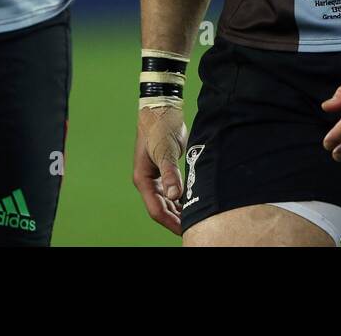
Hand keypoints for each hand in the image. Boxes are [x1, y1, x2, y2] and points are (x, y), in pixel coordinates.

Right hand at [133, 105, 186, 234]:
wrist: (162, 109)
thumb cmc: (159, 127)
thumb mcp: (165, 150)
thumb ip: (170, 173)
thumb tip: (174, 195)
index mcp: (143, 179)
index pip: (156, 209)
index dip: (170, 222)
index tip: (185, 231)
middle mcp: (148, 181)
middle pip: (162, 209)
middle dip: (176, 220)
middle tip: (194, 229)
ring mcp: (156, 177)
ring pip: (168, 202)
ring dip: (179, 211)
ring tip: (196, 220)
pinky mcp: (165, 171)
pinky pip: (173, 191)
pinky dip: (182, 199)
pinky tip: (193, 204)